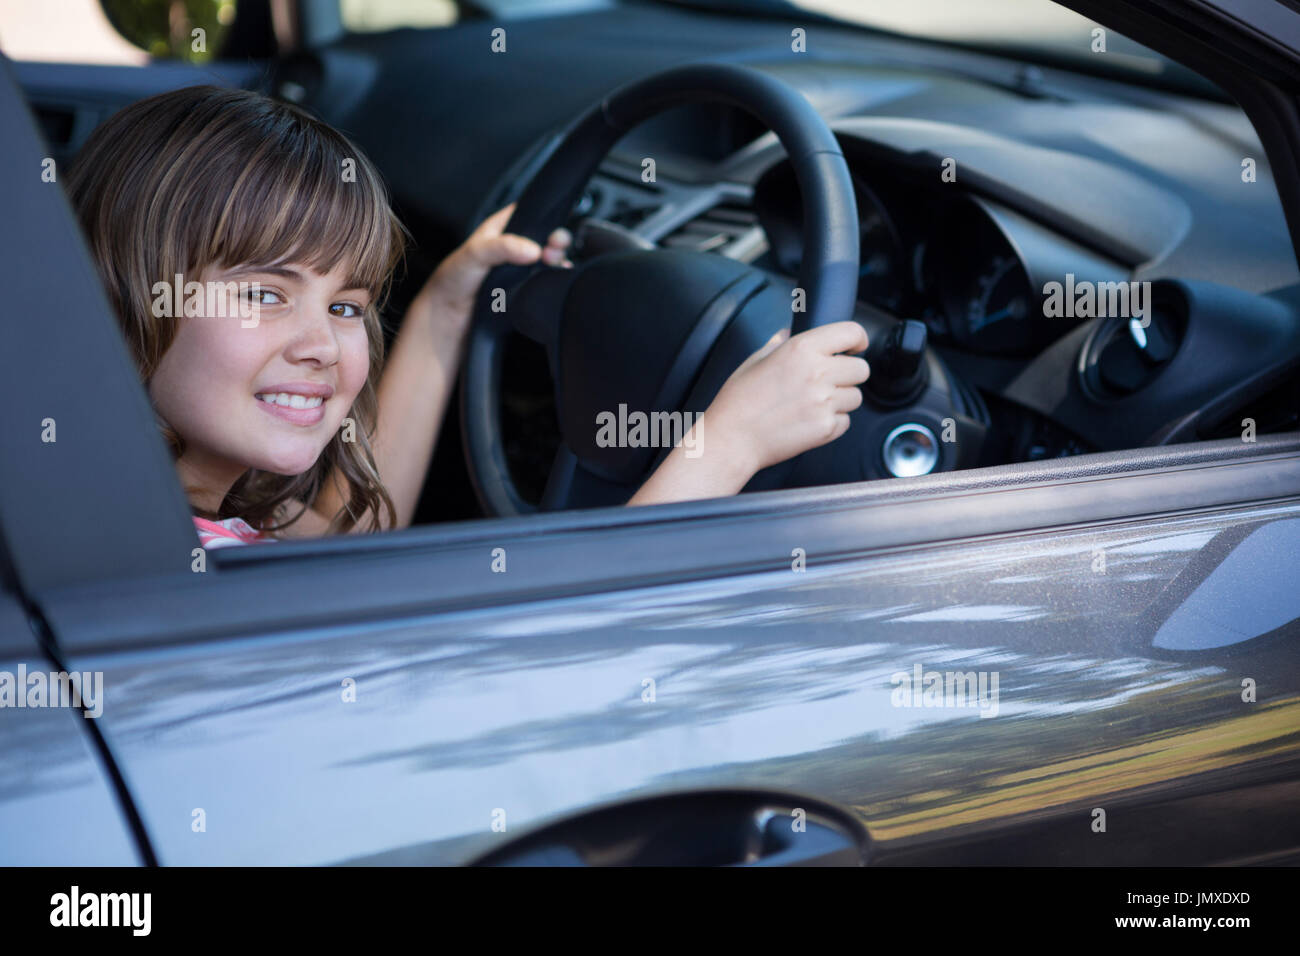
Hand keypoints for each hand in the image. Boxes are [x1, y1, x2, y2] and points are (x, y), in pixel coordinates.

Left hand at [415, 202, 571, 325]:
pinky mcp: (526, 290)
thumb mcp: (475, 254)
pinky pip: (547, 283)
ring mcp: (522, 269)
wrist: (448, 319)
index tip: (552, 227)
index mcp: (502, 228)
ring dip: (557, 262)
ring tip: (554, 263)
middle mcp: (514, 247)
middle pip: (546, 237)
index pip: (530, 212)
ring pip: (549, 260)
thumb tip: (534, 250)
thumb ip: (502, 247)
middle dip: (556, 241)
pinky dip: (555, 281)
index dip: (546, 216)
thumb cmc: (453, 281)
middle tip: (554, 248)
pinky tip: (556, 280)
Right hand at [701, 321, 869, 477]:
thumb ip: (780, 343)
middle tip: (829, 381)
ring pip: (856, 396)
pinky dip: (833, 422)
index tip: (856, 346)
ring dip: (842, 399)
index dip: (858, 339)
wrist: (732, 438)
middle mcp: (817, 373)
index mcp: (801, 349)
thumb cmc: (738, 401)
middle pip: (861, 368)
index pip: (851, 333)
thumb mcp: (755, 360)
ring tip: (813, 404)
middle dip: (849, 374)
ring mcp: (824, 402)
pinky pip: (846, 421)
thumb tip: (789, 332)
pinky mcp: (826, 428)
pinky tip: (809, 420)